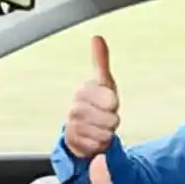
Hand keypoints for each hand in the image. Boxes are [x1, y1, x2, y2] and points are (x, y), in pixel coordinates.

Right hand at [63, 36, 119, 157]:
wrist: (83, 127)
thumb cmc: (97, 102)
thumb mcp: (103, 82)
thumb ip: (100, 60)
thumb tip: (96, 37)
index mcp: (84, 91)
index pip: (109, 99)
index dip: (112, 103)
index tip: (111, 103)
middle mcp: (75, 107)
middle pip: (109, 119)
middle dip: (112, 121)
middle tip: (107, 118)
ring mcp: (73, 125)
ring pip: (103, 134)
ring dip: (107, 133)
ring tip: (101, 128)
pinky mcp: (72, 143)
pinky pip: (95, 147)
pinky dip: (99, 145)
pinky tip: (95, 138)